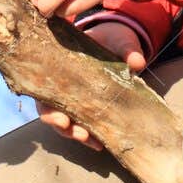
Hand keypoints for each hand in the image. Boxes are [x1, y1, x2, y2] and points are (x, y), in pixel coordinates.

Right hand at [34, 21, 147, 150]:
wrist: (117, 41)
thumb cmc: (109, 39)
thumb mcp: (118, 41)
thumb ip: (127, 50)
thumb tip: (137, 62)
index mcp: (58, 67)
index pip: (44, 92)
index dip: (49, 109)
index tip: (62, 119)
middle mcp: (60, 86)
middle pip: (50, 112)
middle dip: (62, 126)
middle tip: (77, 133)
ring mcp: (73, 98)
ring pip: (65, 122)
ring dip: (75, 134)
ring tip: (91, 141)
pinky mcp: (88, 107)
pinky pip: (83, 124)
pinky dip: (90, 136)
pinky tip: (100, 144)